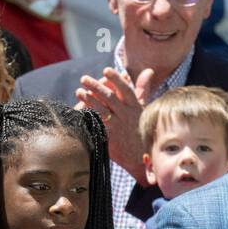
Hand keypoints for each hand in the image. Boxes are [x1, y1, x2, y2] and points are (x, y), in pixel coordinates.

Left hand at [75, 66, 154, 181]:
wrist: (142, 158)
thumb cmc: (142, 130)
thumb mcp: (145, 108)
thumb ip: (144, 89)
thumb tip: (148, 70)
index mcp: (135, 107)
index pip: (125, 89)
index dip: (115, 79)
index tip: (106, 70)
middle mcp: (126, 115)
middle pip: (109, 97)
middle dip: (96, 86)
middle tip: (84, 78)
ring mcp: (118, 126)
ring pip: (102, 110)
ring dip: (89, 100)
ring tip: (78, 91)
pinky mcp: (110, 137)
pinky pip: (98, 125)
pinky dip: (89, 117)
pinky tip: (80, 112)